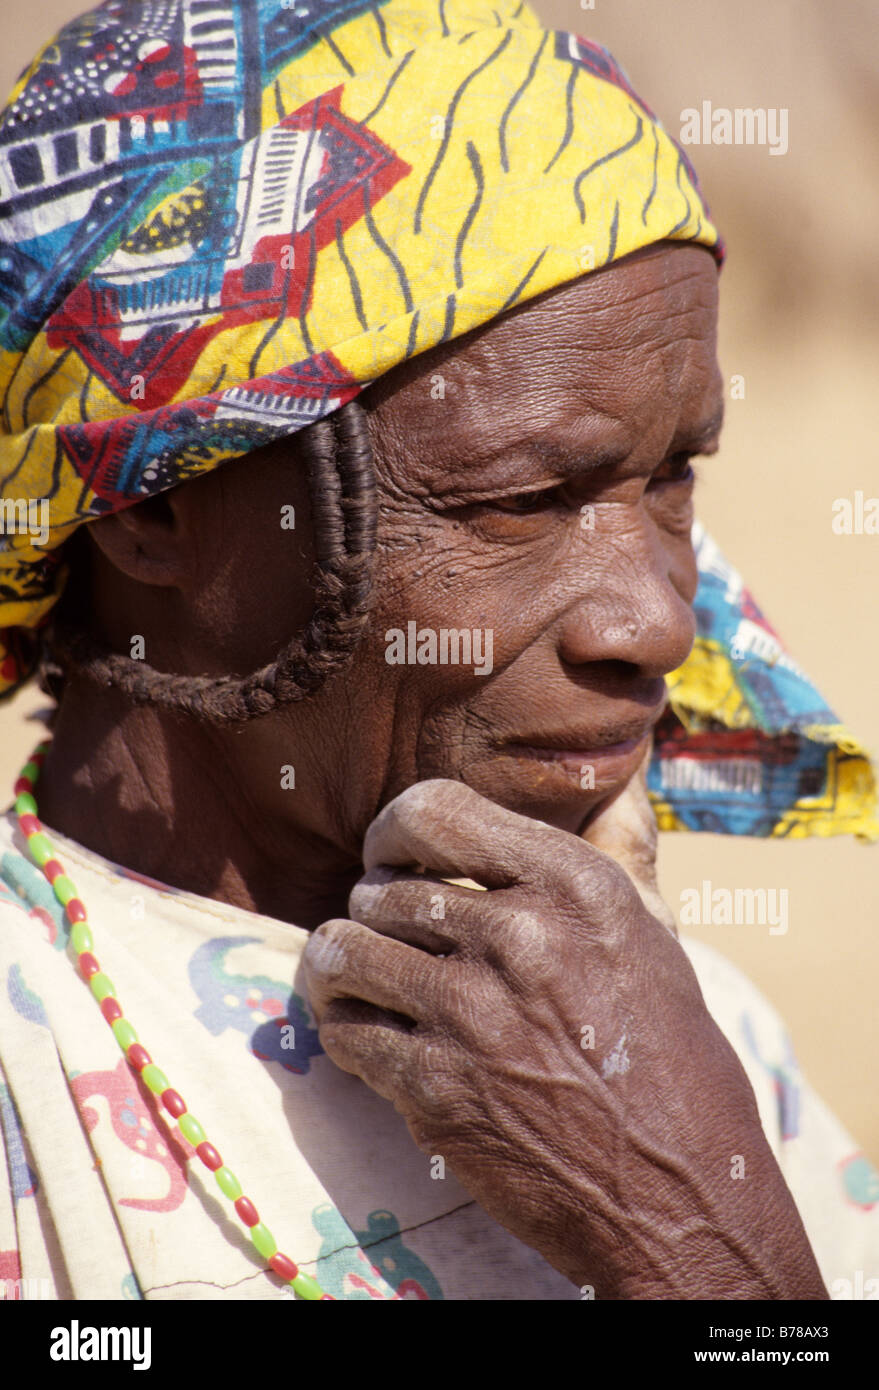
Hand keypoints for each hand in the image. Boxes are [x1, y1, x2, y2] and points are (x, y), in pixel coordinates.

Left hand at [303, 774, 826, 1298]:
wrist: (678, 1193)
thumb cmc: (672, 1061)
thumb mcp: (646, 936)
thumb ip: (578, 871)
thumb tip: (519, 823)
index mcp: (576, 885)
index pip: (433, 810)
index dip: (393, 832)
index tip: (392, 858)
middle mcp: (520, 934)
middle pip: (379, 887)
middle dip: (374, 912)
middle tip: (392, 941)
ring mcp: (471, 1011)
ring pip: (341, 950)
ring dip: (342, 967)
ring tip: (359, 980)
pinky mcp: (435, 1087)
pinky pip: (343, 1031)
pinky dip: (348, 1033)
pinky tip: (375, 1039)